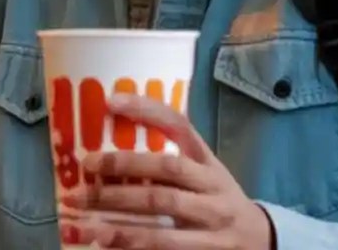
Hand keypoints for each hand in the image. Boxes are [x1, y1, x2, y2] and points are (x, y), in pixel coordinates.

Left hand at [58, 93, 273, 249]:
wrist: (261, 242)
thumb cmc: (217, 200)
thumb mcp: (204, 172)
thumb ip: (169, 159)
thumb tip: (107, 141)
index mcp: (208, 161)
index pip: (180, 126)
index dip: (147, 110)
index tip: (111, 101)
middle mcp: (213, 188)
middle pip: (166, 172)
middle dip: (122, 168)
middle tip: (85, 166)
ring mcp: (213, 224)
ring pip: (161, 218)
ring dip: (114, 222)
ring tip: (76, 218)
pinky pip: (164, 249)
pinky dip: (131, 247)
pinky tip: (103, 243)